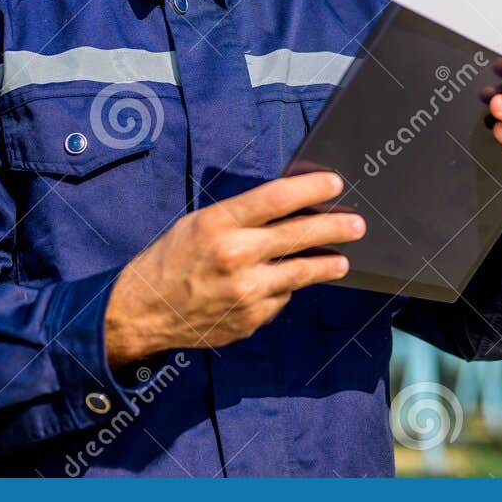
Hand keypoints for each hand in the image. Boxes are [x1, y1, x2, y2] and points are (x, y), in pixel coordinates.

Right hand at [104, 171, 365, 367]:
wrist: (143, 311)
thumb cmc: (171, 259)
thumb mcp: (199, 224)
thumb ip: (241, 217)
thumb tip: (289, 208)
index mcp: (219, 224)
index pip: (276, 198)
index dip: (311, 188)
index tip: (334, 183)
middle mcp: (235, 256)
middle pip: (299, 235)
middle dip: (335, 227)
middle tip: (357, 224)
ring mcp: (245, 292)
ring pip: (300, 274)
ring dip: (325, 265)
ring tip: (341, 261)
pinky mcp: (250, 319)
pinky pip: (279, 299)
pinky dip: (283, 290)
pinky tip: (279, 285)